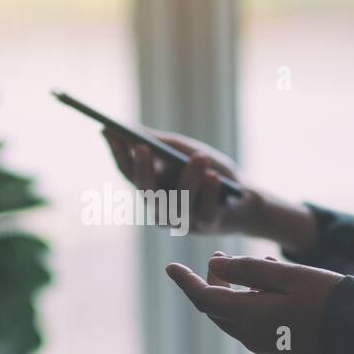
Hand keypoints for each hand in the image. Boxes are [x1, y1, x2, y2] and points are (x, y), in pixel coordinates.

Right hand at [103, 127, 260, 234]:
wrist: (244, 198)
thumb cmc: (210, 171)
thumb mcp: (184, 151)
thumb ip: (160, 143)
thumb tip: (130, 129)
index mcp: (151, 189)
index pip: (128, 172)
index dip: (117, 153)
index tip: (109, 130)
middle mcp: (161, 209)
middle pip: (147, 192)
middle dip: (144, 169)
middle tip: (141, 146)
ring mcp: (183, 221)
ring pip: (179, 203)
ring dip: (190, 179)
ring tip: (199, 157)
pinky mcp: (208, 225)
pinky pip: (205, 210)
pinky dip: (210, 192)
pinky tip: (214, 177)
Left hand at [165, 253, 343, 353]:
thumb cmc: (330, 300)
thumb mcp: (289, 275)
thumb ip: (248, 269)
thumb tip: (215, 265)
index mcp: (250, 317)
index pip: (204, 298)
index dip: (185, 281)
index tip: (170, 266)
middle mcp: (253, 340)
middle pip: (219, 310)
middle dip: (215, 284)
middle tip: (222, 259)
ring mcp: (270, 353)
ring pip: (239, 322)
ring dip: (238, 297)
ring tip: (257, 271)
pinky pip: (259, 333)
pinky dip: (257, 312)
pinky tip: (276, 298)